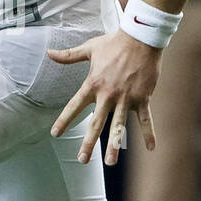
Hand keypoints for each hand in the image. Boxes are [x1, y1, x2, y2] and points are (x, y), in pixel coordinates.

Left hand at [49, 29, 161, 165]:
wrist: (141, 37)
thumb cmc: (114, 43)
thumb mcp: (89, 49)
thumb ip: (69, 56)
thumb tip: (49, 52)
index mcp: (93, 84)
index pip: (74, 106)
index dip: (64, 120)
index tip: (55, 134)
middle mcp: (108, 94)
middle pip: (96, 123)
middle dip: (88, 143)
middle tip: (82, 160)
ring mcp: (126, 98)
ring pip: (119, 126)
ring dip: (115, 146)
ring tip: (110, 163)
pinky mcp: (143, 98)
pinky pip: (145, 119)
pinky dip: (149, 133)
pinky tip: (151, 148)